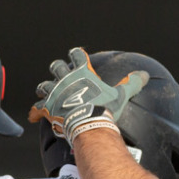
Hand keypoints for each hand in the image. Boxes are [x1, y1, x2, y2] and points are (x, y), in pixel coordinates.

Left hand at [28, 48, 151, 140]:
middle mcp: (66, 78)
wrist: (89, 124)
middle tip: (59, 71)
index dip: (76, 54)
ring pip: (44, 85)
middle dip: (57, 68)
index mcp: (83, 72)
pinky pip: (38, 108)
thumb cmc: (105, 108)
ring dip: (45, 88)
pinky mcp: (47, 107)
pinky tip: (34, 116)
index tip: (76, 54)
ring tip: (46, 91)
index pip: (76, 54)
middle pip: (56, 66)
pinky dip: (36, 112)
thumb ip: (132, 83)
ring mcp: (55, 92)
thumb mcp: (121, 95)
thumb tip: (144, 75)